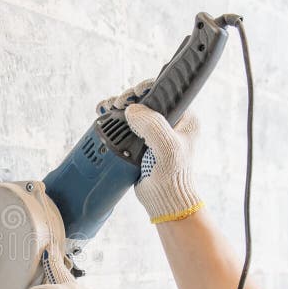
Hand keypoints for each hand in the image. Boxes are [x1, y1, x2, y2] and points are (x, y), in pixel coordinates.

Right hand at [98, 81, 202, 223]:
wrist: (164, 200)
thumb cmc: (172, 175)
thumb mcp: (167, 148)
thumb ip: (152, 125)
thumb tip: (132, 109)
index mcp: (184, 118)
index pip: (165, 93)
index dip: (147, 88)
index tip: (132, 94)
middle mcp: (171, 122)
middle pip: (146, 100)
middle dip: (128, 98)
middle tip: (115, 104)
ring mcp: (155, 133)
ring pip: (134, 111)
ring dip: (118, 107)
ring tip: (105, 108)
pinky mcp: (141, 143)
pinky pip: (126, 125)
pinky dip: (113, 119)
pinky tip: (102, 115)